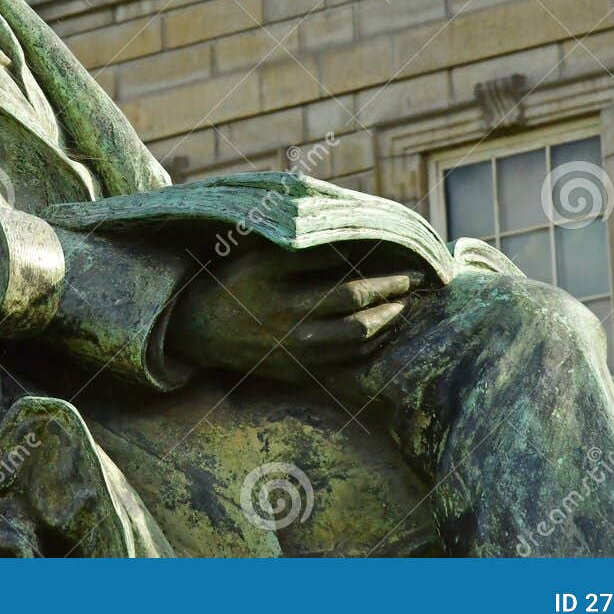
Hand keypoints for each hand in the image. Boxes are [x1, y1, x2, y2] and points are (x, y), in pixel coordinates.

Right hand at [166, 246, 423, 380]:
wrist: (200, 331)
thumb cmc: (234, 282)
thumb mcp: (259, 257)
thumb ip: (302, 250)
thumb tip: (351, 240)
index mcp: (278, 289)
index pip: (344, 281)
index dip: (382, 272)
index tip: (407, 260)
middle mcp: (286, 323)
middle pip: (355, 308)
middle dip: (392, 293)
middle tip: (414, 281)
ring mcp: (292, 352)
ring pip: (355, 338)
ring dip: (386, 320)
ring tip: (403, 304)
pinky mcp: (296, 373)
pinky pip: (345, 363)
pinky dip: (370, 346)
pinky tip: (380, 331)